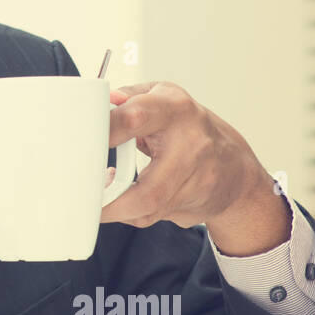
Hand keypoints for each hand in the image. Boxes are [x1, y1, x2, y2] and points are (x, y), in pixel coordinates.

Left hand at [100, 81, 289, 255]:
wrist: (234, 169)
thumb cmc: (190, 127)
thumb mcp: (161, 97)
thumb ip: (128, 98)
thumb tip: (102, 101)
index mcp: (174, 109)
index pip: (135, 118)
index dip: (104, 131)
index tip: (80, 140)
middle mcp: (190, 145)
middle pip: (147, 187)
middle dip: (109, 197)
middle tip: (81, 192)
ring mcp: (194, 181)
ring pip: (147, 208)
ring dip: (113, 208)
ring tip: (94, 198)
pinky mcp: (189, 206)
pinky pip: (148, 216)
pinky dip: (126, 212)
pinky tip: (118, 201)